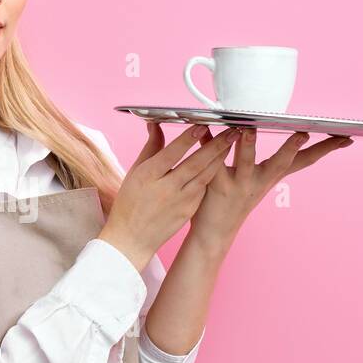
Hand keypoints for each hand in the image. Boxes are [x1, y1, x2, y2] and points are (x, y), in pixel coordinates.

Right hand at [97, 121, 239, 271]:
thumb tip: (155, 124)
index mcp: (149, 176)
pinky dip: (212, 174)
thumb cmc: (131, 203)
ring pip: (205, 176)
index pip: (172, 153)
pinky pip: (203, 189)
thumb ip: (151, 147)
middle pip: (195, 163)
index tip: (202, 125)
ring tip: (231, 143)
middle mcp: (166, 188)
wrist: (133, 238)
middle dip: (216, 145)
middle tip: (231, 131)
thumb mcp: (136, 172)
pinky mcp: (189, 211)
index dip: (188, 138)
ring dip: (220, 158)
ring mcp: (180, 201)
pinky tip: (220, 163)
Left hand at [187, 127, 353, 251]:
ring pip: (244, 164)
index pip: (303, 161)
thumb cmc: (237, 201)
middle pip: (280, 164)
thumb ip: (276, 161)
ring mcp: (238, 186)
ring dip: (247, 147)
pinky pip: (210, 161)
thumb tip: (297, 137)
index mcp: (271, 177)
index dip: (325, 150)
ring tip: (249, 131)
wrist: (214, 235)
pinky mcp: (216, 186)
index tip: (345, 138)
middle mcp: (259, 182)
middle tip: (303, 135)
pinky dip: (206, 143)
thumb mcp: (262, 180)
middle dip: (291, 149)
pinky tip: (204, 128)